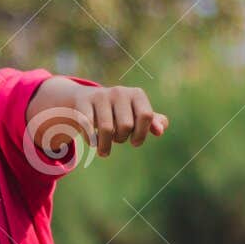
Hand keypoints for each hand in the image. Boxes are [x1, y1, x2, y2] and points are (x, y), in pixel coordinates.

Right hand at [28, 78, 167, 159]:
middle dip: (121, 139)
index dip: (141, 134)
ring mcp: (101, 95)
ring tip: (104, 151)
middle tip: (116, 140)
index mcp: (136, 94)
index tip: (135, 141)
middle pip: (126, 126)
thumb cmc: (117, 112)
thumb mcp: (135, 114)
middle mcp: (120, 92)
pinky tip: (91, 141)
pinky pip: (88, 127)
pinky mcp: (84, 101)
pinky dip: (91, 140)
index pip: (146, 116)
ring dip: (105, 146)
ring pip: (107, 129)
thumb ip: (152, 122)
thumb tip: (160, 130)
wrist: (87, 99)